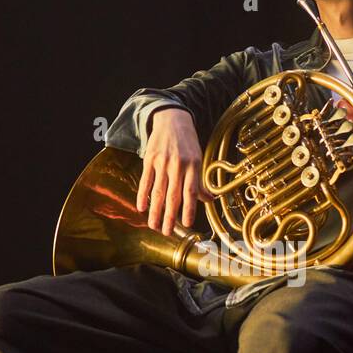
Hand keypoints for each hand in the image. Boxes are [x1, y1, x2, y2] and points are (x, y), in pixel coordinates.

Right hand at [136, 108, 212, 234]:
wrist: (172, 120)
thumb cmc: (187, 143)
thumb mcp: (198, 159)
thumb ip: (199, 182)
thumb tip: (210, 200)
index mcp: (193, 166)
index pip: (190, 192)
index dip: (189, 209)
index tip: (187, 224)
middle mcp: (178, 165)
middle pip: (173, 195)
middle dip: (170, 216)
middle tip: (167, 232)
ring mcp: (162, 162)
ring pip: (158, 191)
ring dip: (155, 211)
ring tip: (154, 226)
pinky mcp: (149, 159)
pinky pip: (145, 181)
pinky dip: (143, 195)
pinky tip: (141, 208)